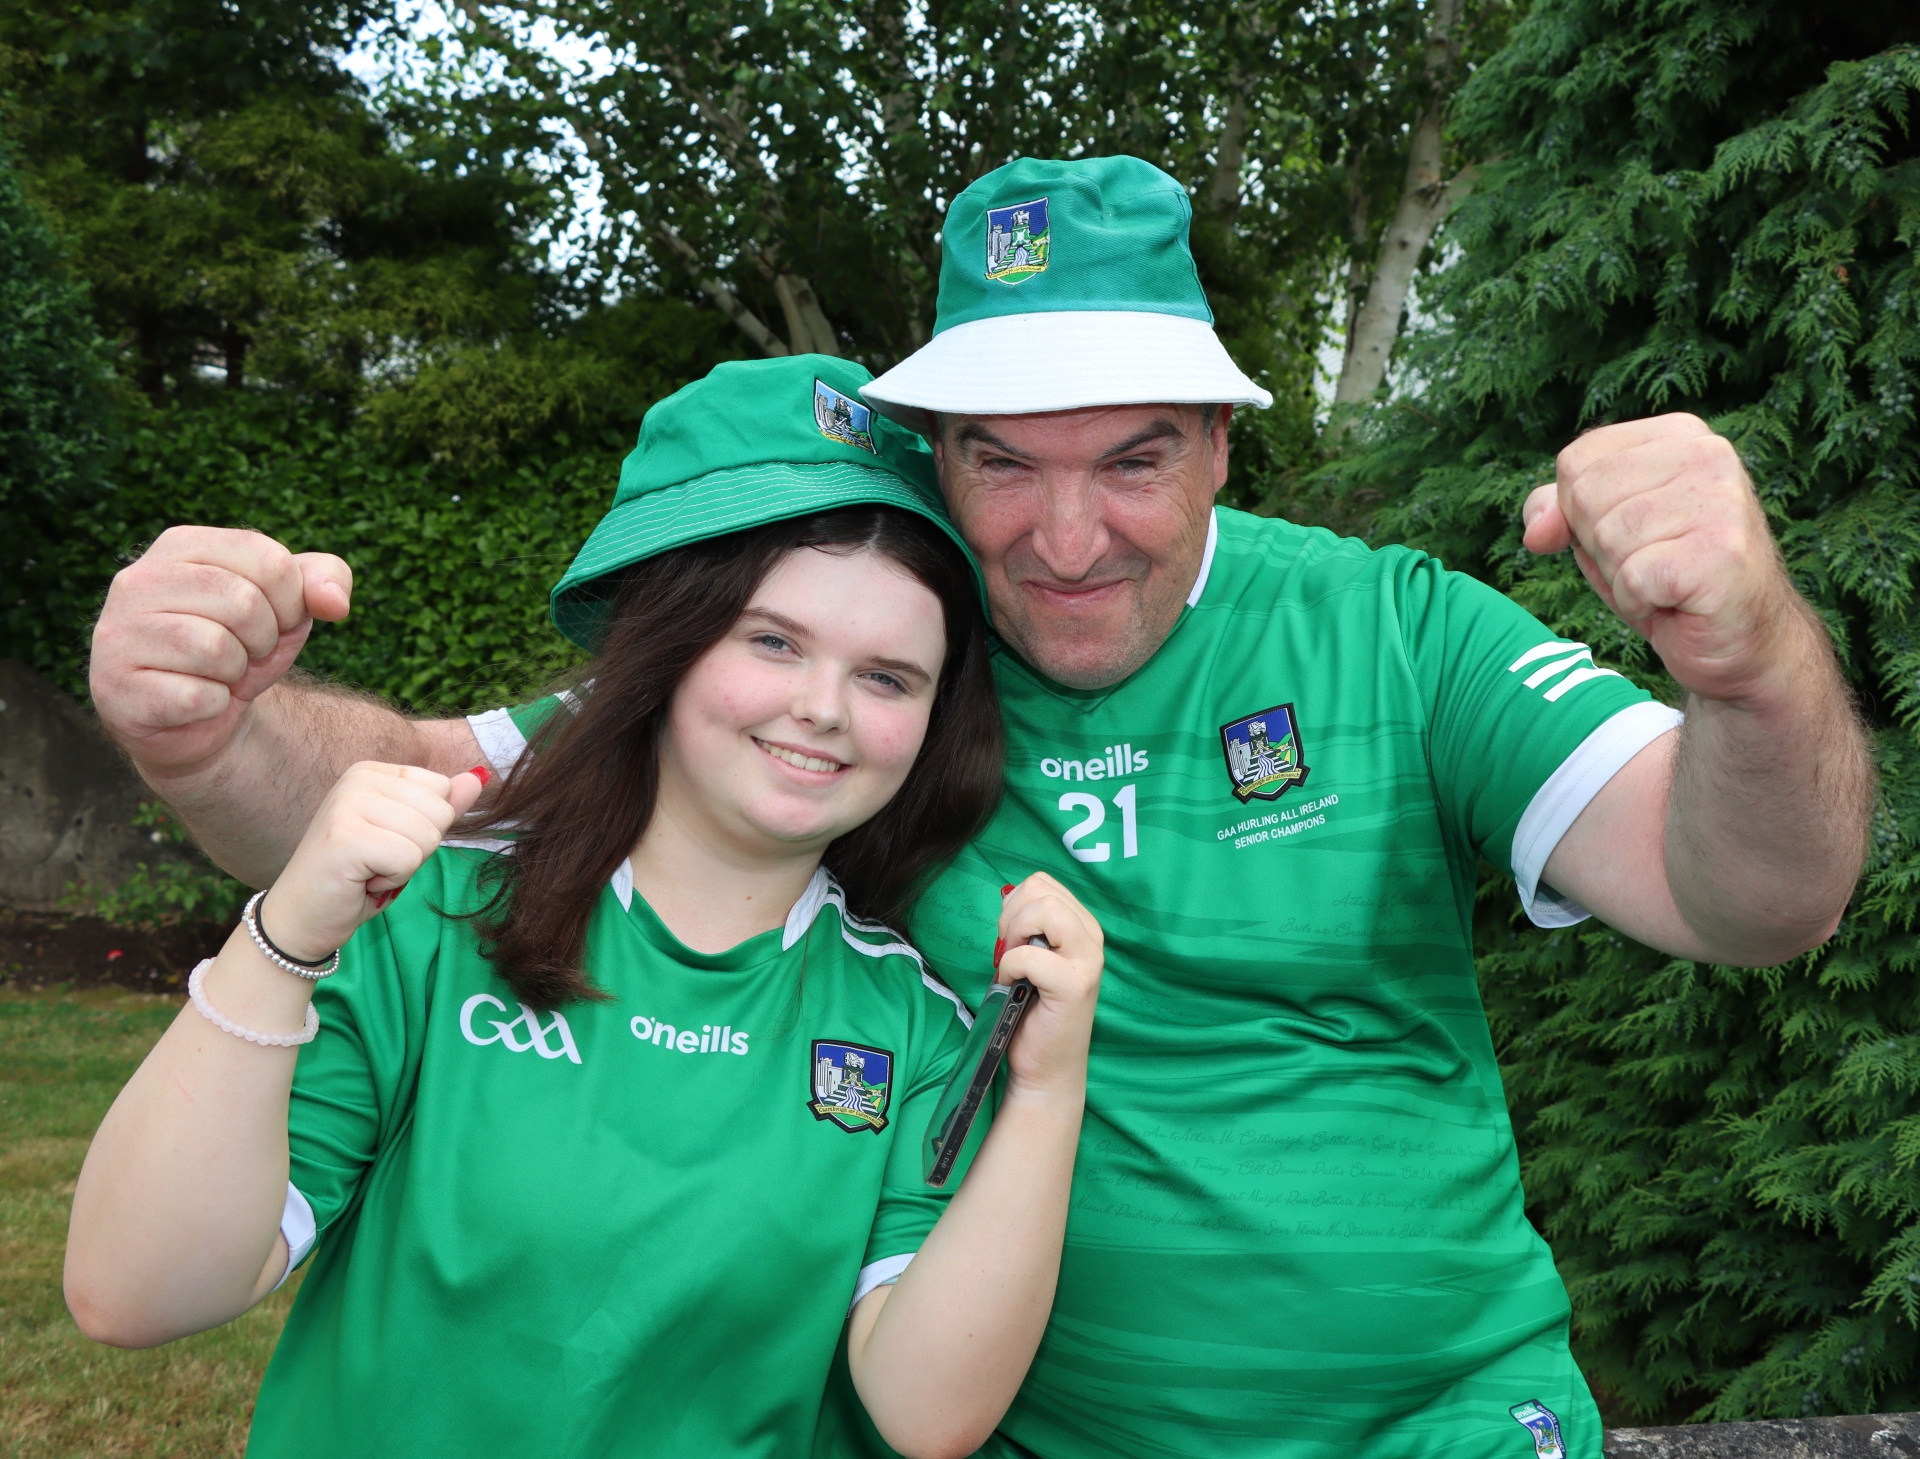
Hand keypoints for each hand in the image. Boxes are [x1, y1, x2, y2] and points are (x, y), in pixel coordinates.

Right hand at [89, 527, 352, 772]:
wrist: (201, 717)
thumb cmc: (244, 647)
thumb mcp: (291, 607)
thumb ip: (324, 580)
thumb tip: (334, 602)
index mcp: (181, 545)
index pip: (270, 560)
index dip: (291, 602)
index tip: (273, 618)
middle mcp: (138, 580)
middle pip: (244, 604)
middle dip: (263, 639)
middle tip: (243, 651)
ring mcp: (117, 633)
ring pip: (216, 650)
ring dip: (236, 673)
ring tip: (218, 673)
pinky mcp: (115, 688)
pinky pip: (196, 697)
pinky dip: (214, 705)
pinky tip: (195, 700)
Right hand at [257, 763, 485, 962]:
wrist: (303, 918)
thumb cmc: (356, 878)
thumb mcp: (407, 837)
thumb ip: (441, 807)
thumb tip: (477, 778)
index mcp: (371, 772)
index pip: (442, 788)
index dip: (425, 828)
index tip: (386, 843)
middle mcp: (357, 778)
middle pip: (440, 812)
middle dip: (418, 849)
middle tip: (376, 861)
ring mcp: (348, 804)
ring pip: (428, 837)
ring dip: (404, 867)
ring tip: (368, 870)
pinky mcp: (345, 837)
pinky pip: (409, 859)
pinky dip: (392, 880)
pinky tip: (361, 881)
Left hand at [993, 874, 1103, 1100]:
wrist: (1045, 1065)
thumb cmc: (1032, 1011)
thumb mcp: (1031, 955)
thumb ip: (1028, 925)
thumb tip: (1008, 899)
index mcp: (1082, 926)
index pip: (1043, 882)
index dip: (1014, 904)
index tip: (1009, 938)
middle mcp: (1091, 938)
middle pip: (1041, 889)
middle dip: (1011, 916)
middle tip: (1008, 951)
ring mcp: (1088, 960)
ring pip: (1044, 908)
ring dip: (1014, 935)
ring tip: (1014, 965)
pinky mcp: (1075, 985)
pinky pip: (1030, 955)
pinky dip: (1010, 966)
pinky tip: (1014, 985)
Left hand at [1521, 414, 1806, 705]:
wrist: (1743, 641)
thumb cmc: (1667, 579)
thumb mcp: (1601, 533)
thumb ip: (1558, 512)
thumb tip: (1536, 531)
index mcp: (1679, 435)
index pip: (1574, 460)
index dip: (1578, 514)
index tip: (1629, 535)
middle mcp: (1708, 454)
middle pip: (1584, 497)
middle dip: (1600, 547)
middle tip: (1651, 564)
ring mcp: (1721, 501)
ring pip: (1607, 539)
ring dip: (1622, 578)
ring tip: (1666, 583)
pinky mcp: (1720, 552)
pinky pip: (1633, 579)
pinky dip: (1640, 603)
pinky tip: (1676, 603)